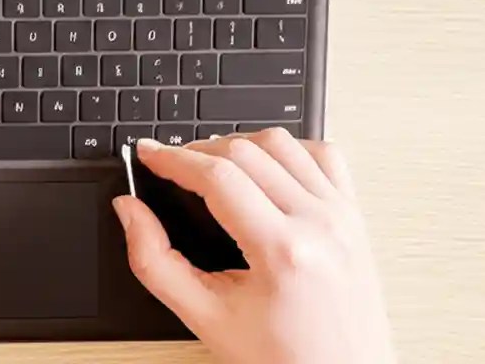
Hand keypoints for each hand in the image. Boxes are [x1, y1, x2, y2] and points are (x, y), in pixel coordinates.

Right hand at [113, 131, 394, 363]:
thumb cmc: (285, 358)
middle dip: (197, 149)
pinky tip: (265, 165)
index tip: (147, 154)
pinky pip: (322, 155)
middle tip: (170, 163)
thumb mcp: (205, 318)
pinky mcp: (354, 215)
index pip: (218, 177)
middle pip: (246, 151)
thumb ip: (155, 262)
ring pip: (283, 143)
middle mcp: (319, 224)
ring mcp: (342, 215)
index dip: (172, 158)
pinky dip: (287, 149)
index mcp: (283, 251)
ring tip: (211, 163)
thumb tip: (130, 212)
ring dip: (239, 142)